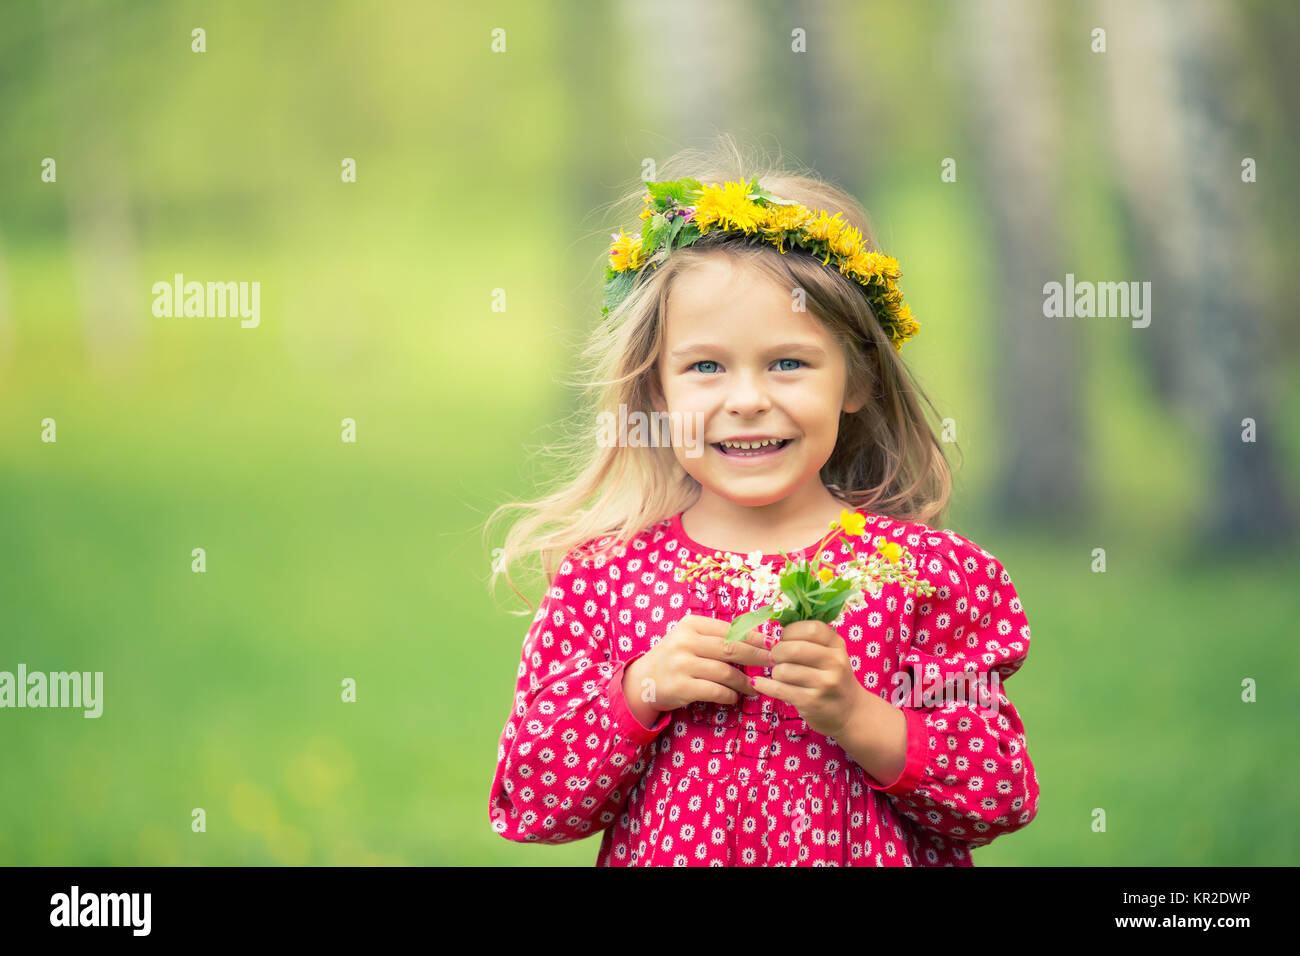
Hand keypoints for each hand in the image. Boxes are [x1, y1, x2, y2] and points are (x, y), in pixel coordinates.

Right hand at [624, 614, 767, 716]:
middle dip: (757, 657)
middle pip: (732, 648)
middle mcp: (685, 641)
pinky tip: (735, 697)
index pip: (730, 629)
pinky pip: (716, 691)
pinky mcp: (681, 687)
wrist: (643, 680)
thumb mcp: (691, 638)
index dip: (755, 638)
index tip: (773, 645)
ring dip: (745, 682)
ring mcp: (682, 664)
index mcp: (691, 624)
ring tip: (755, 687)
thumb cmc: (675, 657)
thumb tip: (757, 638)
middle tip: (773, 664)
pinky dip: (730, 695)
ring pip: (726, 672)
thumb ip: (718, 636)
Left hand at [744, 619, 864, 738]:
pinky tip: (760, 683)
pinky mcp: (812, 702)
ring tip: (780, 675)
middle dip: (777, 652)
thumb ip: (808, 640)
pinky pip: (779, 689)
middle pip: (793, 649)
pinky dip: (764, 685)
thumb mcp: (830, 654)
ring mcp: (825, 683)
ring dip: (775, 672)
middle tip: (776, 658)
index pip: (811, 629)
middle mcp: (835, 662)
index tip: (785, 639)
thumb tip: (772, 635)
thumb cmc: (832, 677)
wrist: (851, 712)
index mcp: (837, 645)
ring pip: (784, 670)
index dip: (791, 632)